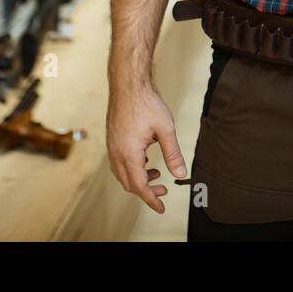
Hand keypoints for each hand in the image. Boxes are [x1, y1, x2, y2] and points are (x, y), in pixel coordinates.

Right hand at [106, 81, 186, 212]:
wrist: (128, 84)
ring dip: (139, 179)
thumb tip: (181, 174)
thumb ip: (173, 154)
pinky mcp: (112, 140)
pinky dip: (132, 169)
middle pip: (129, 183)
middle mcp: (116, 153)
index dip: (151, 199)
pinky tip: (145, 160)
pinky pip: (119, 163)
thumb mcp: (165, 129)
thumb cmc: (146, 103)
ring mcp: (112, 146)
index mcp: (129, 153)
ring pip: (122, 174)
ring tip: (157, 174)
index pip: (139, 185)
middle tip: (164, 189)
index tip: (161, 207)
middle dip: (146, 191)